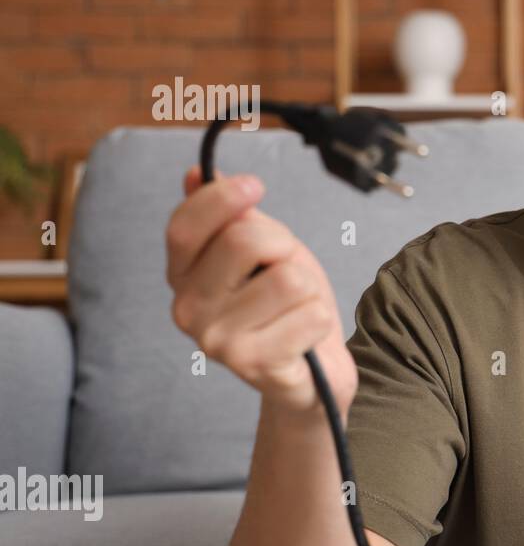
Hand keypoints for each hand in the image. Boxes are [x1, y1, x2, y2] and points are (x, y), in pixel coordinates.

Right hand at [165, 164, 358, 415]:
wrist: (312, 372)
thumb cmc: (285, 306)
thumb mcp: (262, 252)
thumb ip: (233, 216)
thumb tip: (198, 173)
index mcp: (182, 275)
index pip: (185, 226)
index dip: (220, 197)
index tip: (255, 185)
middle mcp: (187, 309)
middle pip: (244, 241)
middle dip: (283, 246)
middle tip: (286, 270)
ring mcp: (217, 340)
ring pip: (287, 278)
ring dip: (307, 289)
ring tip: (296, 308)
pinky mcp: (253, 364)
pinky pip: (310, 314)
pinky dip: (319, 318)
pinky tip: (304, 335)